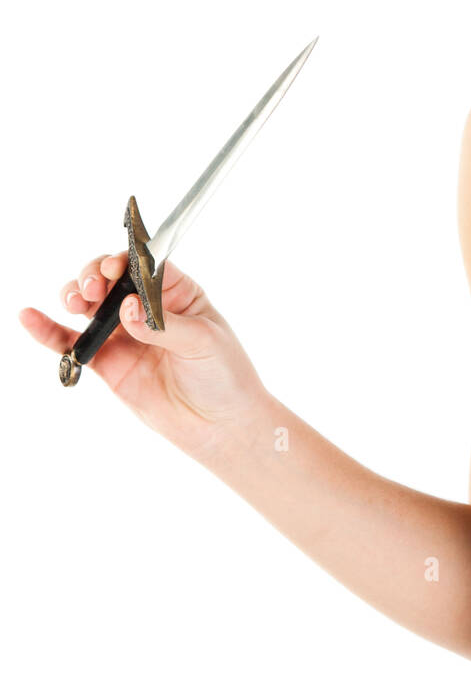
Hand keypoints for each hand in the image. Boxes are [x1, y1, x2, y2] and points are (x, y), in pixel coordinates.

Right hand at [19, 251, 269, 457]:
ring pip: (90, 305)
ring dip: (75, 295)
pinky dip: (49, 330)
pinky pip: (73, 342)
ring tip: (75, 302)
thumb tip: (129, 308)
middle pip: (111, 279)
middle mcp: (147, 307)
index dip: (125, 262)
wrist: (219, 426)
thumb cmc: (224, 376)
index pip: (144, 265)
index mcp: (177, 291)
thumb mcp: (203, 342)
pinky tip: (29, 317)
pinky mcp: (108, 362)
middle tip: (94, 290)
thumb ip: (163, 325)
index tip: (114, 269)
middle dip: (95, 275)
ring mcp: (125, 333)